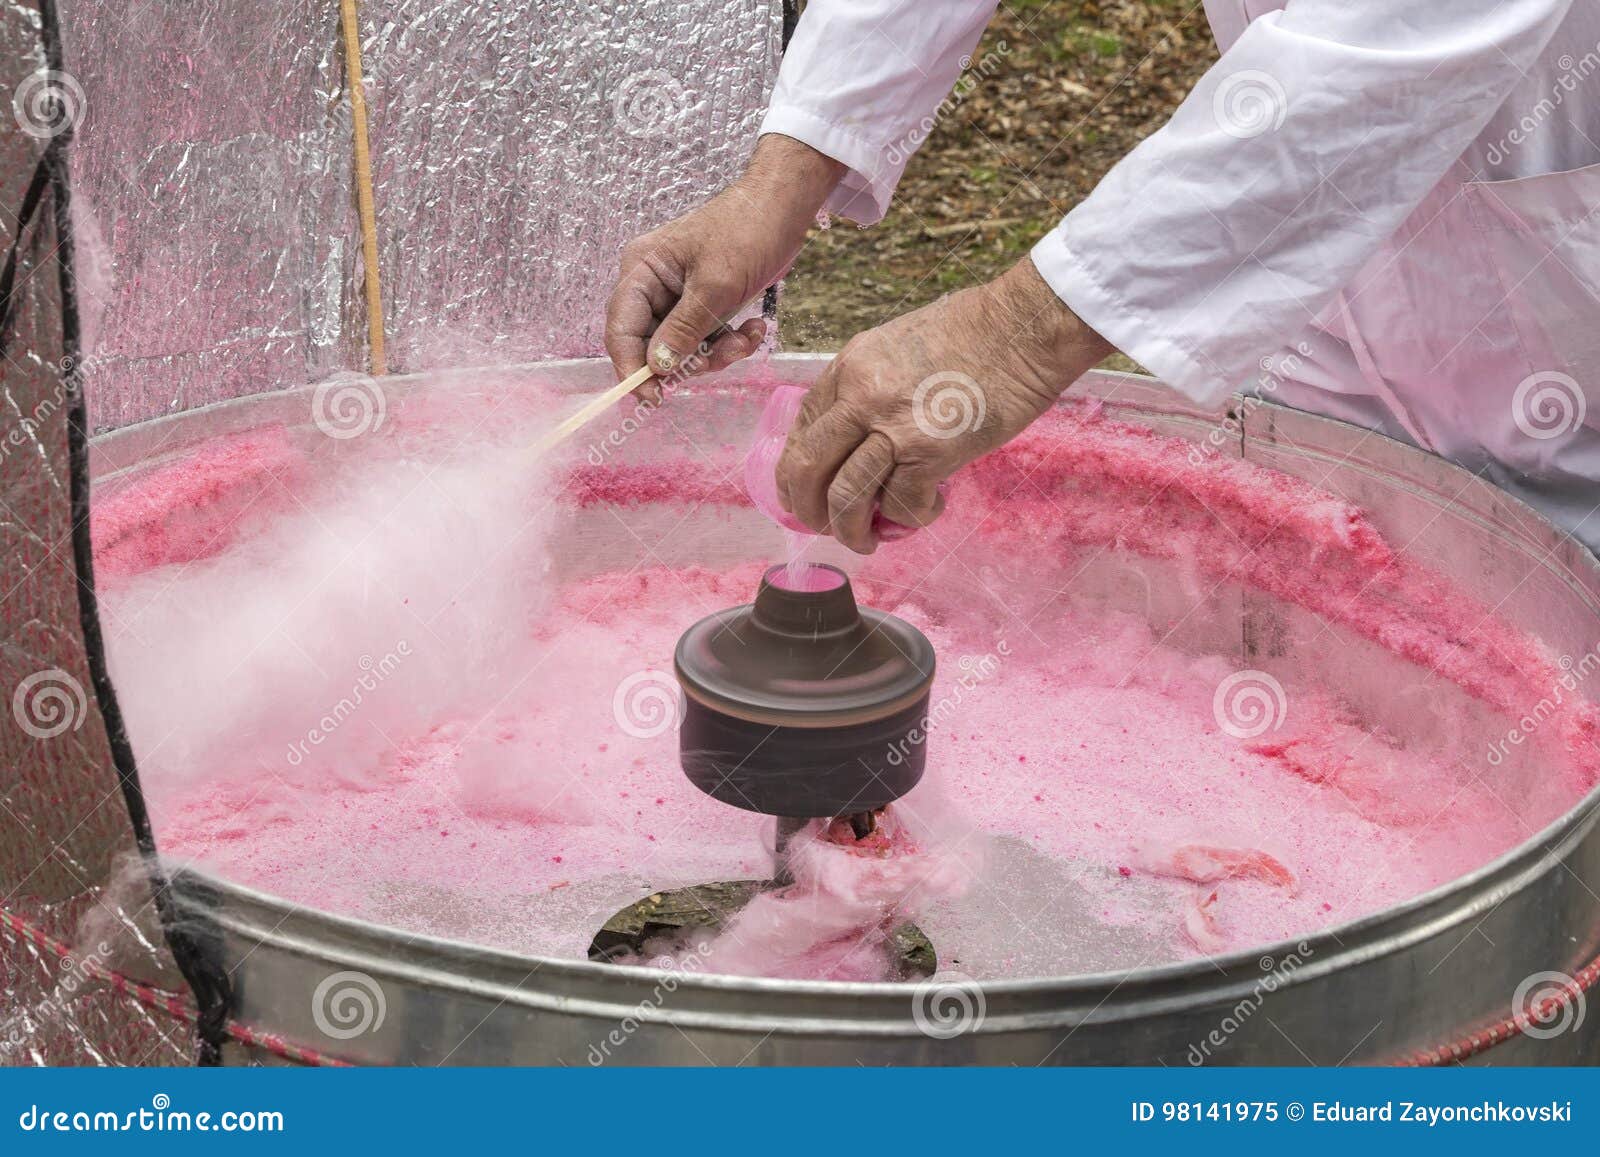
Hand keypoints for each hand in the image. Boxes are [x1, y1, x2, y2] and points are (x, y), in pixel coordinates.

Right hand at [605, 135, 844, 402]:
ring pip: (684, 348)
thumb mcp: (715, 287)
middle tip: (722, 358)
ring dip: (717, 353)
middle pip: (653, 345)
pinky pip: (707, 339)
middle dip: (689, 360)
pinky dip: (731, 342)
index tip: (654, 398)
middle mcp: (652, 285)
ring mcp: (679, 296)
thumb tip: (657, 368)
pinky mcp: (704, 304)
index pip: (621, 329)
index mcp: (641, 271)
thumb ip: (683, 330)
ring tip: (747, 338)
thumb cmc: (747, 232)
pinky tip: (756, 328)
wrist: (785, 208)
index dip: (632, 368)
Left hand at [775, 257, 1112, 552]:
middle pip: (808, 468)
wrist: (1022, 329)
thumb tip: (857, 441)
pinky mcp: (931, 451)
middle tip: (822, 527)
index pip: (801, 431)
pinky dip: (910, 518)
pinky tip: (928, 509)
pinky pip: (902, 504)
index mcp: (848, 369)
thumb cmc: (970, 334)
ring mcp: (893, 425)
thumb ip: (868, 390)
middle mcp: (860, 397)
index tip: (802, 497)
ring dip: (849, 530)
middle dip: (807, 510)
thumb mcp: (895, 346)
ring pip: (845, 497)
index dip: (794, 474)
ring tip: (865, 540)